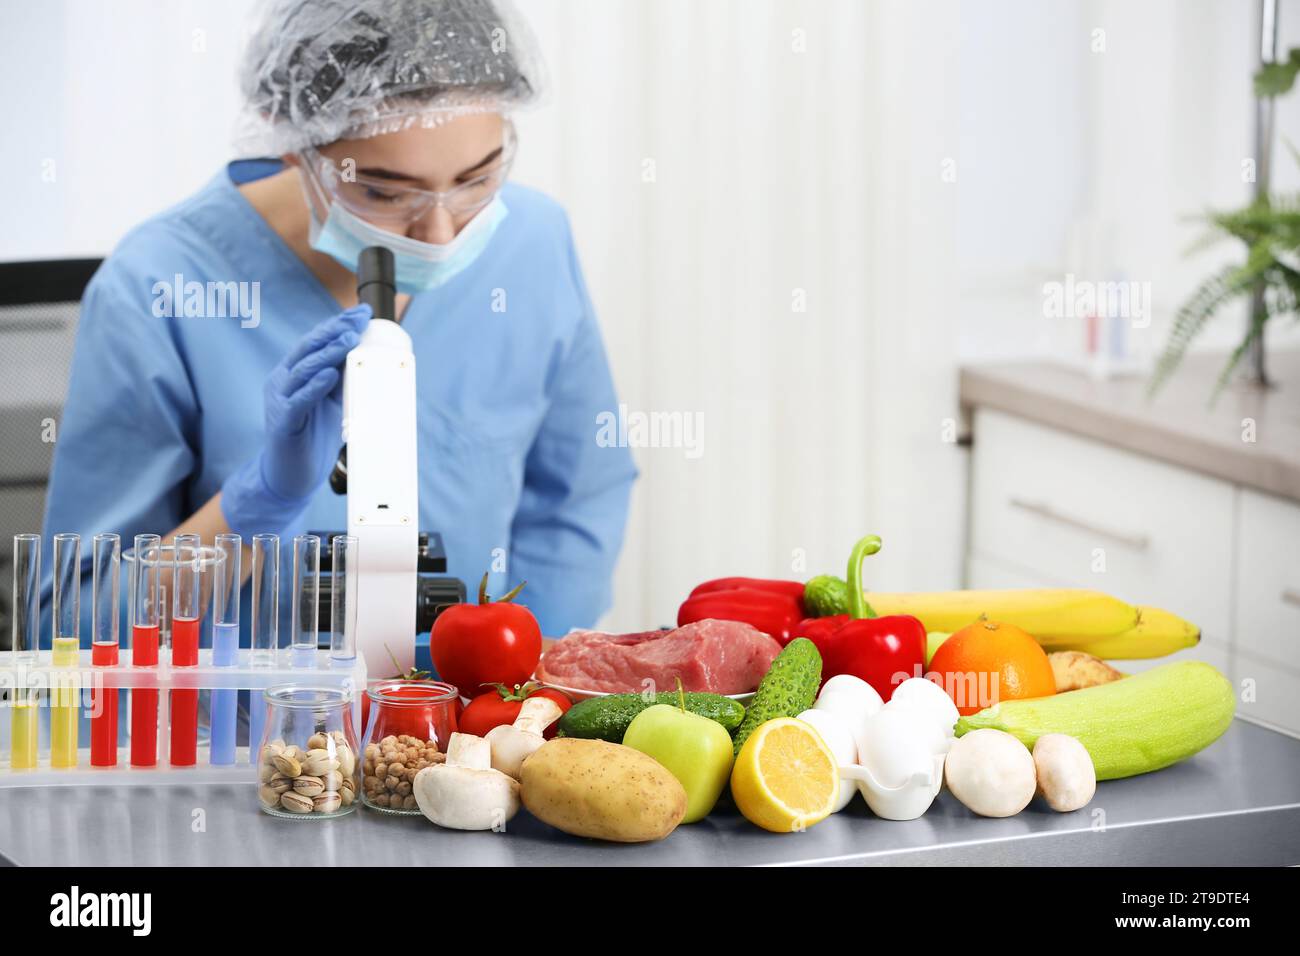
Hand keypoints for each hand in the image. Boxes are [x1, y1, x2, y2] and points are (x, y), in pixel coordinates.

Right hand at [221, 304, 370, 534]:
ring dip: (327, 354)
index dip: (337, 325)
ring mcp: (279, 400)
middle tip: (358, 320)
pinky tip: (330, 375)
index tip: (361, 313)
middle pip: (308, 349)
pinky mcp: (283, 422)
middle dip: (335, 331)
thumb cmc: (312, 436)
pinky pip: (298, 400)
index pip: (315, 341)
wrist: (290, 475)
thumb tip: (370, 359)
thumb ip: (344, 380)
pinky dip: (314, 386)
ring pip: (303, 370)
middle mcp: (282, 381)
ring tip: (349, 341)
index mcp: (293, 373)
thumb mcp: (332, 401)